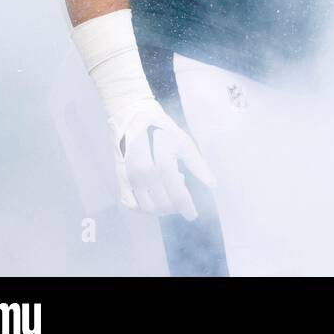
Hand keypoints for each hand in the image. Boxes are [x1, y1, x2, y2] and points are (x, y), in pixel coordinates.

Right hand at [109, 99, 216, 220]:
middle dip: (175, 208)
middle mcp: (144, 174)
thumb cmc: (163, 129)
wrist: (134, 118)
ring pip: (147, 208)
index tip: (193, 215)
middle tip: (182, 199)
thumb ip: (198, 166)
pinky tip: (152, 198)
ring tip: (168, 194)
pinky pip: (130, 204)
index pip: (178, 196)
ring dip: (161, 209)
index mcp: (162, 164)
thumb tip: (213, 185)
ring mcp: (129, 178)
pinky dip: (142, 207)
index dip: (187, 209)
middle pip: (163, 205)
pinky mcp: (120, 179)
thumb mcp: (185, 143)